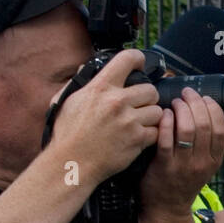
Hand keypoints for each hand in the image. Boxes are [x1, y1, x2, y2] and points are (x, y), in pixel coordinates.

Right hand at [47, 50, 159, 188]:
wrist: (71, 163)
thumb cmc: (67, 134)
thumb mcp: (66, 101)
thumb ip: (79, 83)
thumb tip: (84, 66)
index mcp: (100, 87)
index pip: (127, 59)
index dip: (138, 59)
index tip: (139, 65)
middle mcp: (117, 101)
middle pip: (150, 89)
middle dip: (147, 97)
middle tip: (139, 105)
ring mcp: (129, 121)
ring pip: (157, 111)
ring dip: (151, 117)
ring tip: (139, 122)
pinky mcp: (137, 139)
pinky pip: (157, 131)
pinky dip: (151, 135)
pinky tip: (139, 136)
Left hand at [139, 87, 223, 217]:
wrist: (166, 209)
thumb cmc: (183, 183)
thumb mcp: (204, 166)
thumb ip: (208, 144)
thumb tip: (204, 111)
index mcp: (214, 160)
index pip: (221, 128)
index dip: (213, 108)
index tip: (204, 98)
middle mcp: (202, 163)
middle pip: (205, 124)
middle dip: (195, 103)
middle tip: (186, 94)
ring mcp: (183, 165)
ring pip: (188, 129)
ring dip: (181, 109)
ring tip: (175, 103)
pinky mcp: (164, 166)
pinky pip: (167, 139)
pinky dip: (166, 122)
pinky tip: (164, 115)